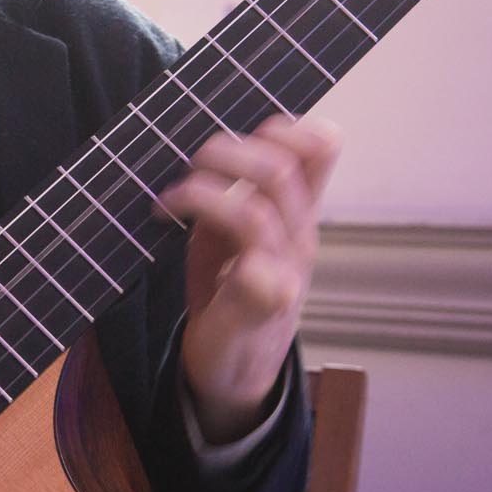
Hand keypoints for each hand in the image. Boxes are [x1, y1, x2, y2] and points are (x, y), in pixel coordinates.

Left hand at [156, 115, 342, 443]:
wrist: (235, 366)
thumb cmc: (232, 284)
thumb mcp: (235, 225)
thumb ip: (233, 183)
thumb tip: (196, 130)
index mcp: (296, 210)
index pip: (321, 150)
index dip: (288, 124)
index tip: (244, 125)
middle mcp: (299, 236)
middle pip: (281, 171)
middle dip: (226, 152)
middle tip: (189, 159)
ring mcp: (285, 273)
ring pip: (258, 214)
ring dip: (205, 194)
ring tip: (171, 197)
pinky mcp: (261, 308)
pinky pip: (256, 273)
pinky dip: (215, 247)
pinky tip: (172, 230)